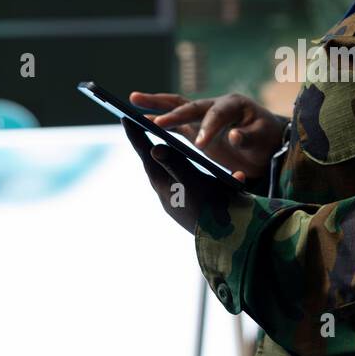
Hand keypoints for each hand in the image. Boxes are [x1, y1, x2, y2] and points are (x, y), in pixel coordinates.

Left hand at [123, 119, 247, 235]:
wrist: (229, 240)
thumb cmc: (211, 211)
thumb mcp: (194, 183)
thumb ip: (176, 165)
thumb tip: (154, 148)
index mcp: (164, 185)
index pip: (145, 153)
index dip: (136, 133)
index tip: (125, 116)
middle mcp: (169, 192)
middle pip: (155, 162)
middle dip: (147, 143)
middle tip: (139, 126)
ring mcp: (180, 200)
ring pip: (172, 172)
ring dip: (168, 156)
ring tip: (159, 144)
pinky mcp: (193, 206)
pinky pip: (190, 183)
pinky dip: (191, 172)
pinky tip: (208, 174)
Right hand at [128, 90, 285, 184]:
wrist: (266, 144)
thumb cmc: (266, 139)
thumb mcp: (262, 139)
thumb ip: (249, 137)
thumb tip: (233, 136)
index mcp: (234, 104)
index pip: (217, 114)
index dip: (209, 128)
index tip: (201, 144)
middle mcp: (215, 105)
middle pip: (190, 104)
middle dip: (172, 112)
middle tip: (155, 121)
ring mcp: (203, 115)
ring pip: (177, 107)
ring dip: (156, 105)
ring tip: (133, 101)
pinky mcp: (196, 127)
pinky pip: (175, 122)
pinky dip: (160, 121)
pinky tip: (142, 122)